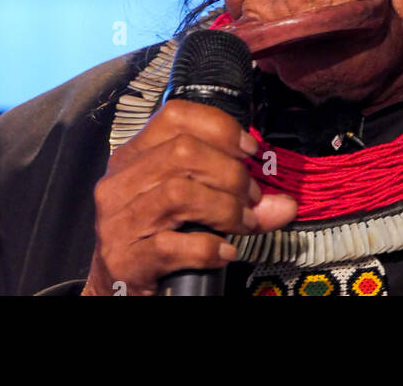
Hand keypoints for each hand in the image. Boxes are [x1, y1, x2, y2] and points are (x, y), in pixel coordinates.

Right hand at [81, 100, 296, 295]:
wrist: (115, 287)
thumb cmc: (155, 237)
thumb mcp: (190, 206)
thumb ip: (237, 199)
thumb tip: (286, 204)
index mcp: (133, 156)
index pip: (175, 116)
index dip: (220, 128)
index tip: (250, 151)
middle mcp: (120, 181)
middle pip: (183, 152)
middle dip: (230, 173)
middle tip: (251, 198)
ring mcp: (119, 220)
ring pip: (179, 194)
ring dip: (225, 208)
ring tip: (244, 223)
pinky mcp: (126, 258)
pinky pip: (173, 245)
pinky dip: (208, 248)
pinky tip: (224, 252)